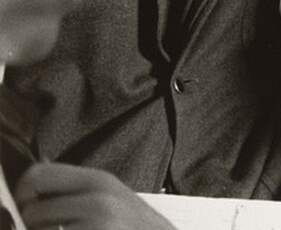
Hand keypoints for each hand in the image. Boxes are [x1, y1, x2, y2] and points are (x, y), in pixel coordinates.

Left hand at [13, 163, 174, 229]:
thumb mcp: (112, 194)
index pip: (37, 175)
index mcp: (100, 181)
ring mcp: (99, 226)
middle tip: (54, 227)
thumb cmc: (137, 225)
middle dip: (36, 225)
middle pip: (33, 211)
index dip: (24, 192)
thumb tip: (37, 177)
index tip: (26, 205)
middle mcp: (99, 201)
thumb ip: (77, 185)